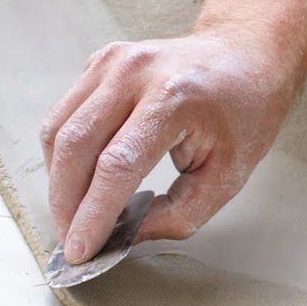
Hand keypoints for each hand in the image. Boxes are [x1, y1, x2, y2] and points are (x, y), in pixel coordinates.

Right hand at [40, 29, 301, 262]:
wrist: (247, 53)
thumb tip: (123, 238)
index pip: (117, 165)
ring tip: (73, 216)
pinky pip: (65, 115)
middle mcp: (136, 72)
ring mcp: (114, 62)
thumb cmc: (245, 112)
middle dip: (66, 204)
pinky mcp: (101, 62)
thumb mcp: (228, 175)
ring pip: (59, 131)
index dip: (93, 214)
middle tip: (72, 242)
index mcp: (174, 97)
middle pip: (77, 147)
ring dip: (59, 182)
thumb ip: (177, 215)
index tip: (79, 253)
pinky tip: (80, 178)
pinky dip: (64, 154)